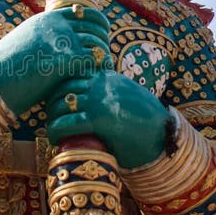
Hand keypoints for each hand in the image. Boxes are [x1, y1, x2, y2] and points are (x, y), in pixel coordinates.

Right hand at [0, 6, 110, 114]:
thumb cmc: (5, 68)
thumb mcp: (23, 44)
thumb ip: (40, 39)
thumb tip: (48, 46)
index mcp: (46, 19)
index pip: (82, 12)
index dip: (94, 23)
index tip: (99, 35)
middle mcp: (57, 25)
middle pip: (94, 24)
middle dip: (102, 38)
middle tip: (104, 53)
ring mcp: (63, 40)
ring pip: (97, 42)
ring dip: (103, 53)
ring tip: (105, 66)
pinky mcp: (68, 59)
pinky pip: (95, 59)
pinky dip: (100, 67)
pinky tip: (100, 75)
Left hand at [46, 71, 168, 167]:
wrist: (163, 134)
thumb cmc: (143, 119)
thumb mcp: (125, 95)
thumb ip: (106, 91)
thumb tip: (84, 96)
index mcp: (106, 76)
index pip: (72, 74)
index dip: (59, 89)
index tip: (55, 102)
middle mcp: (101, 84)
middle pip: (62, 87)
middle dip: (52, 103)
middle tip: (52, 118)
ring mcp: (99, 100)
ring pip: (60, 105)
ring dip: (52, 118)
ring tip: (53, 130)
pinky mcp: (99, 119)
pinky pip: (66, 123)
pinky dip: (55, 132)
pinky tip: (55, 140)